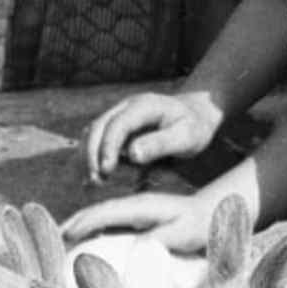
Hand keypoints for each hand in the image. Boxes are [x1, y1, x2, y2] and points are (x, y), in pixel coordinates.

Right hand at [61, 191, 214, 254]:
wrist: (212, 211)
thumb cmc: (198, 225)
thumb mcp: (180, 234)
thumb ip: (158, 240)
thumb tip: (134, 250)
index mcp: (141, 206)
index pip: (106, 213)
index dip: (84, 223)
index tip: (65, 234)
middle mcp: (134, 205)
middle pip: (96, 211)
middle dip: (73, 223)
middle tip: (51, 238)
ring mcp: (135, 209)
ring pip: (100, 215)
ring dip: (79, 224)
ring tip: (58, 238)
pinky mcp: (137, 216)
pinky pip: (109, 221)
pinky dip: (92, 227)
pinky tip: (84, 238)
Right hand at [83, 90, 221, 182]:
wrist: (197, 114)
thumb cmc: (194, 126)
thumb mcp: (186, 136)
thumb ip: (160, 144)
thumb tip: (133, 154)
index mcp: (144, 106)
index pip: (117, 124)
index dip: (108, 147)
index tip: (106, 170)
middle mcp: (127, 107)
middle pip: (98, 127)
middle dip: (92, 154)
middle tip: (94, 180)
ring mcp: (120, 115)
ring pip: (93, 132)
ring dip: (89, 156)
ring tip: (92, 181)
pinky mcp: (118, 126)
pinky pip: (98, 139)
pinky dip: (94, 156)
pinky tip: (96, 175)